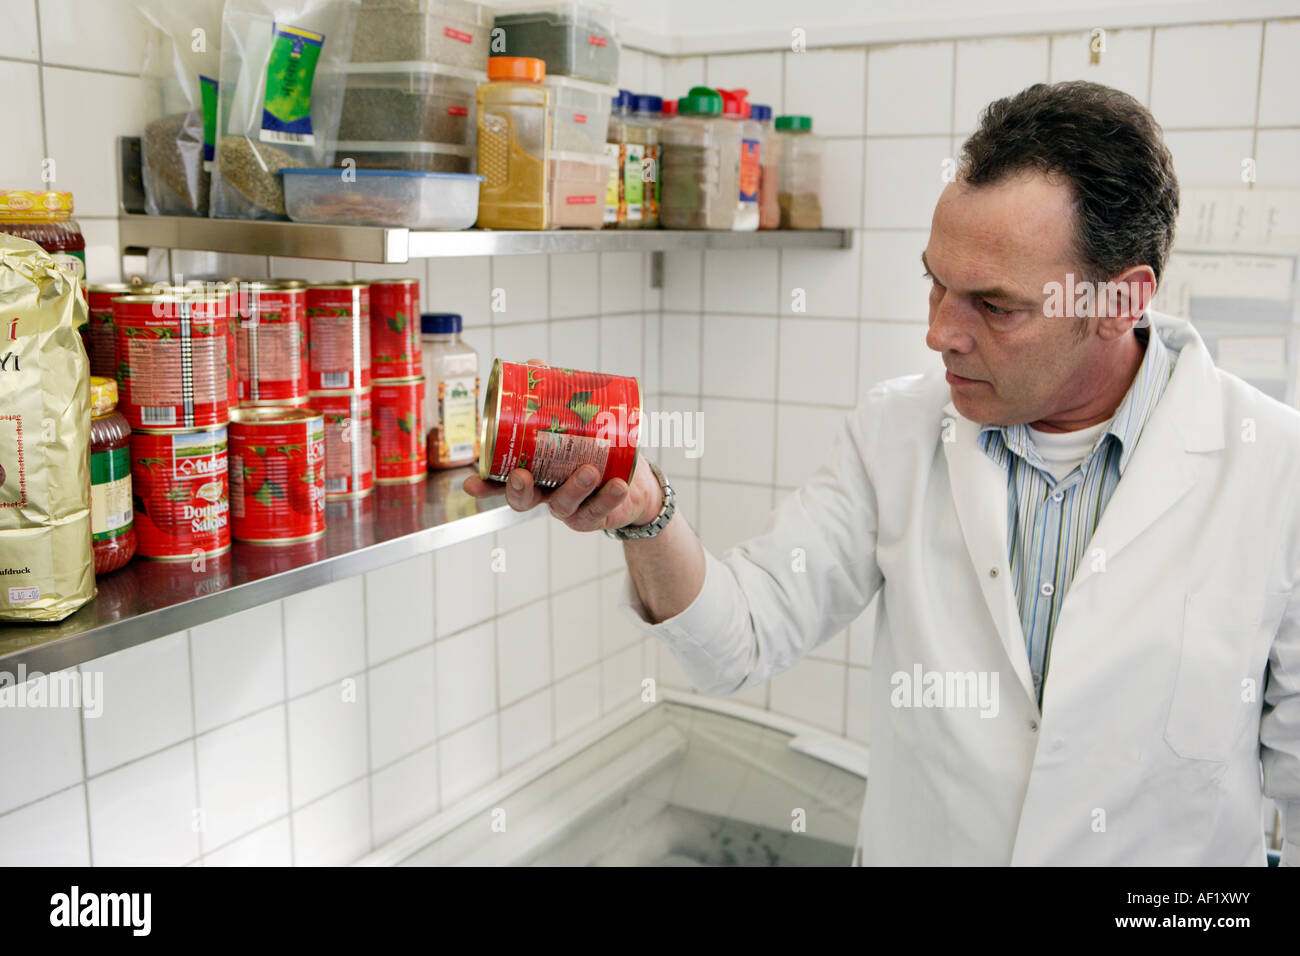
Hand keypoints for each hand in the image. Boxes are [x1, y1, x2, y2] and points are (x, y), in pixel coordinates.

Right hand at [461, 358, 662, 533]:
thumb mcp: (576, 420)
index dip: (485, 485)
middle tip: (522, 475)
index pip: (503, 481)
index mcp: (535, 472)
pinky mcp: (594, 516)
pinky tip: (618, 485)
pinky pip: (598, 510)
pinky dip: (607, 498)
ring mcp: (570, 507)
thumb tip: (534, 364)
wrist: (635, 484)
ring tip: (589, 471)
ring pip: (563, 505)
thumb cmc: (598, 451)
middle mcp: (547, 492)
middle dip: (519, 490)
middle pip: (524, 499)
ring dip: (573, 488)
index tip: (469, 484)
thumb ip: (553, 395)